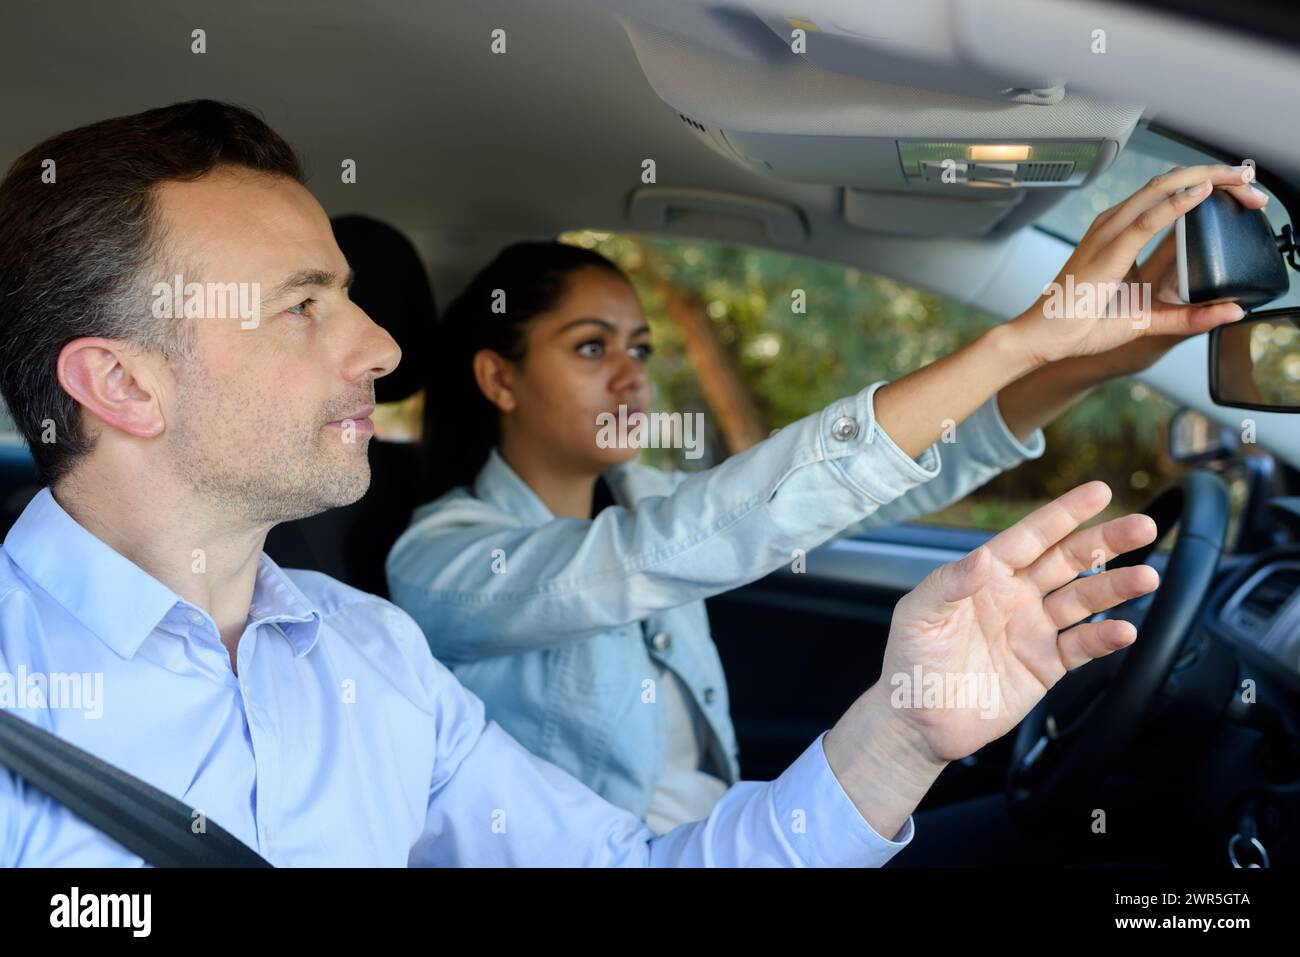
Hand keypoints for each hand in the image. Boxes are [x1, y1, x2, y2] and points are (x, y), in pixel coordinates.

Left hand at [869, 480, 1157, 764]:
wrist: (917, 720)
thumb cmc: (909, 662)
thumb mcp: (917, 617)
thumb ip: (947, 585)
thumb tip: (980, 558)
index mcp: (986, 576)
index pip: (1031, 537)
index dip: (1064, 514)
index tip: (1099, 492)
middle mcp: (1015, 596)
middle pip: (1069, 561)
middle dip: (1106, 542)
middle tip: (1143, 526)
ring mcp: (1033, 630)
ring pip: (1083, 600)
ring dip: (1115, 587)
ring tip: (1146, 577)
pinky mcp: (1044, 666)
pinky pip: (1081, 647)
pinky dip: (1104, 639)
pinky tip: (1124, 630)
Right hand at [1013, 164, 1266, 366]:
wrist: (1043, 338)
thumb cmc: (1078, 324)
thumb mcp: (1146, 317)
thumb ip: (1188, 315)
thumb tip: (1231, 312)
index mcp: (1121, 234)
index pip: (1169, 195)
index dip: (1208, 187)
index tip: (1242, 195)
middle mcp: (1114, 225)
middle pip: (1171, 182)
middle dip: (1216, 176)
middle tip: (1251, 183)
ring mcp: (1108, 234)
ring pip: (1162, 190)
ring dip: (1205, 179)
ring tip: (1239, 179)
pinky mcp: (1108, 252)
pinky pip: (1147, 220)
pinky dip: (1177, 203)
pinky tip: (1202, 193)